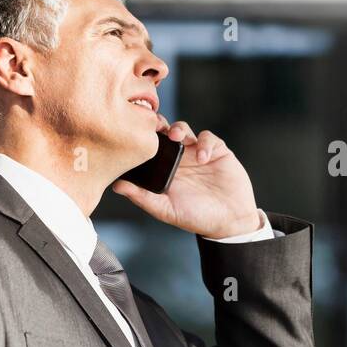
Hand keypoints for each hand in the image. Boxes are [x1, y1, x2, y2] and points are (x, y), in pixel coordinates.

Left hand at [111, 118, 261, 238]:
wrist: (230, 221)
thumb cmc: (197, 218)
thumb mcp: (166, 210)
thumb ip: (142, 197)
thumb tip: (116, 186)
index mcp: (165, 170)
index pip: (149, 147)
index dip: (142, 137)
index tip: (134, 134)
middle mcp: (179, 159)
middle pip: (164, 132)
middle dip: (158, 125)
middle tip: (154, 126)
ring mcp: (198, 153)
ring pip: (184, 130)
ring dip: (179, 129)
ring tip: (176, 137)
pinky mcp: (217, 151)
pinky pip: (208, 138)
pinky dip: (204, 143)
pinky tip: (203, 158)